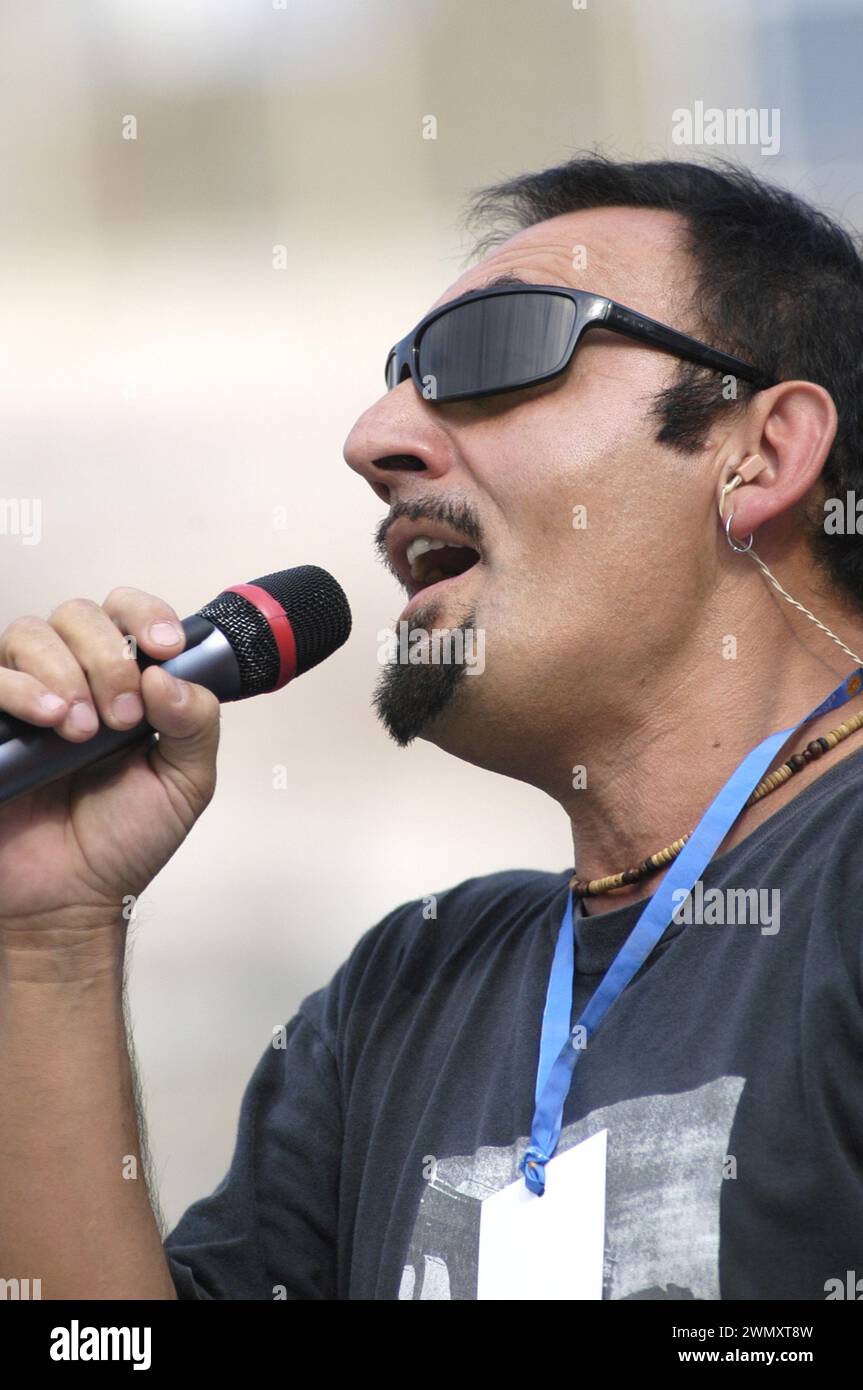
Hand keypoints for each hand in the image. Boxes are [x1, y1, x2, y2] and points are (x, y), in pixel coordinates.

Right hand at [0, 588, 219, 940]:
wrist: (70, 900)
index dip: (145, 616)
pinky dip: (19, 688)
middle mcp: (70, 678)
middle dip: (108, 657)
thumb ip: (196, 724)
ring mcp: (22, 698)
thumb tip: (171, 675)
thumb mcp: (185, 783)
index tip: (164, 647)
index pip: (127, 613)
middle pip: (77, 615)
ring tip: (82, 731)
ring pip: (29, 634)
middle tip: (124, 715)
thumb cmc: (122, 841)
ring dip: (64, 673)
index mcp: (122, 681)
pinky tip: (49, 721)